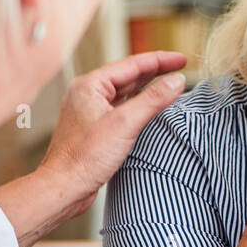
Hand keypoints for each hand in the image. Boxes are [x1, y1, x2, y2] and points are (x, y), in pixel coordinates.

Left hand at [38, 50, 187, 211]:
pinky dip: (139, 106)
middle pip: (129, 76)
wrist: (63, 187)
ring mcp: (90, 111)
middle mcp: (88, 94)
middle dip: (156, 72)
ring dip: (148, 88)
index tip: (182, 60)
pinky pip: (121, 109)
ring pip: (125, 93)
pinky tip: (151, 109)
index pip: (132, 64)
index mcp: (90, 85)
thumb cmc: (84, 158)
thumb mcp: (125, 124)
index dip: (160, 60)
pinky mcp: (94, 128)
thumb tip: (176, 81)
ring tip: (171, 84)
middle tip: (180, 68)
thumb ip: (153, 99)